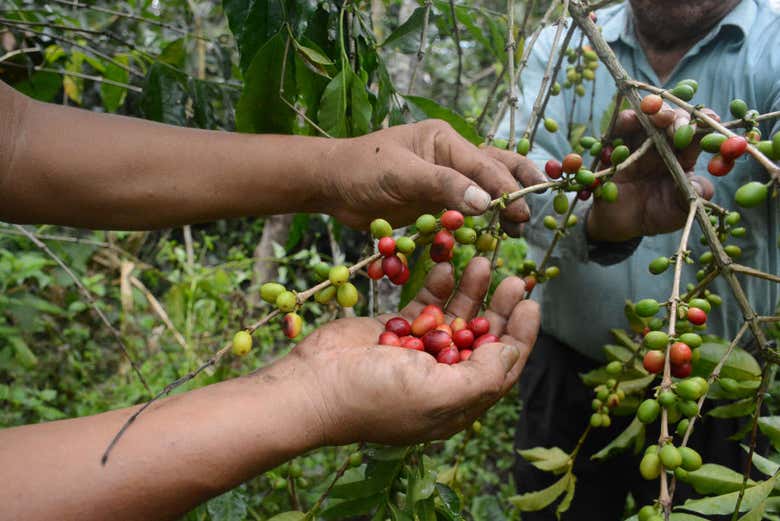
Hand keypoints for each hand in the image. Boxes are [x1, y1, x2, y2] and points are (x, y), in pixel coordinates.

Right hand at [289, 256, 539, 444]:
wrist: (314, 385)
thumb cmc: (376, 397)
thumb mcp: (440, 394)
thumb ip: (484, 376)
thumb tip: (513, 353)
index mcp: (457, 401)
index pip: (501, 367)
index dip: (520, 337)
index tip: (532, 305)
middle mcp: (441, 377)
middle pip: (481, 337)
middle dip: (499, 308)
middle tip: (514, 279)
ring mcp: (416, 352)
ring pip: (453, 316)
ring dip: (470, 291)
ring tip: (483, 261)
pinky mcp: (394, 331)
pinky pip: (423, 305)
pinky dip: (435, 286)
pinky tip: (446, 266)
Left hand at [321, 120, 545, 235]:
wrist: (332, 185)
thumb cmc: (362, 169)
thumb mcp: (402, 174)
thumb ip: (443, 186)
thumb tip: (484, 202)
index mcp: (445, 140)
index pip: (485, 164)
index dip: (505, 187)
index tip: (520, 210)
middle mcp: (450, 157)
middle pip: (495, 168)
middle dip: (516, 189)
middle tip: (529, 216)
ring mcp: (444, 180)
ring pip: (484, 190)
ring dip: (501, 207)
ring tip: (516, 229)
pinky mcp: (435, 202)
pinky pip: (465, 210)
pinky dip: (480, 221)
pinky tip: (492, 234)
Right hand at [586, 104, 716, 241]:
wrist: (620, 225)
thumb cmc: (655, 215)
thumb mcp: (678, 211)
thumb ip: (692, 196)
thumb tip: (703, 186)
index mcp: (683, 155)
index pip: (697, 133)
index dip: (704, 124)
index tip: (711, 120)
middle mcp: (662, 144)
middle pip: (672, 119)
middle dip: (678, 116)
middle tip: (679, 123)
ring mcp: (638, 143)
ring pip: (646, 117)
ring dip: (652, 111)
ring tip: (658, 115)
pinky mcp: (614, 147)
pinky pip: (617, 129)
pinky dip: (623, 121)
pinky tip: (628, 120)